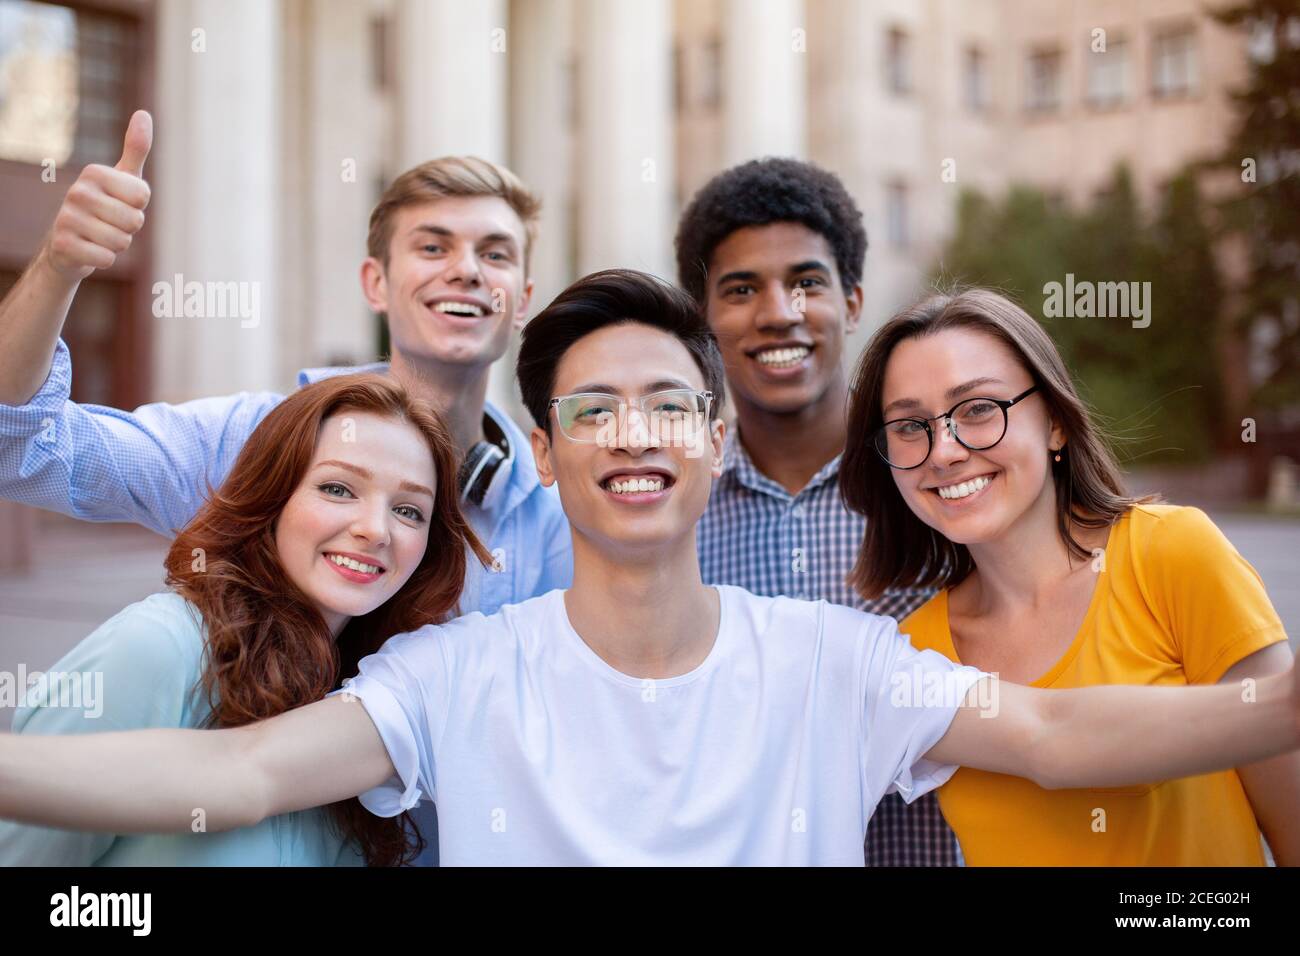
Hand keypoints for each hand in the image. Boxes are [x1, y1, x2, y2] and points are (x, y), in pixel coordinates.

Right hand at [42, 109, 152, 281]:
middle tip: (110, 223)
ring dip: (118, 244)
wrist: (69, 243)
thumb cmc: (105, 207)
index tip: (121, 203)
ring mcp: (67, 218)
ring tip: (100, 236)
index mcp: (94, 173)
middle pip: (135, 221)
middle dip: (129, 229)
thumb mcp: (123, 178)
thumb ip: (136, 149)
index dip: (138, 206)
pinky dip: (105, 259)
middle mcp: (77, 191)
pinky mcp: (64, 245)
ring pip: (122, 242)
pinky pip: (107, 259)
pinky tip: (90, 249)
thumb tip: (144, 113)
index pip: (143, 197)